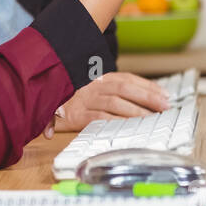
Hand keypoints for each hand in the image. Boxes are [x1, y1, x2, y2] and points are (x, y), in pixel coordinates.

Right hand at [41, 72, 167, 136]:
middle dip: (147, 97)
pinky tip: (131, 128)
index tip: (164, 94)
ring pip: (116, 104)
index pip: (128, 79)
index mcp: (99, 77)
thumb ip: (111, 90)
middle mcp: (94, 86)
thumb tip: (146, 97)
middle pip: (125, 89)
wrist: (39, 95)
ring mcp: (85, 100)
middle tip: (166, 106)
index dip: (147, 86)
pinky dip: (117, 123)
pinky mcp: (78, 115)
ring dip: (137, 111)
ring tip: (154, 118)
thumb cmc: (70, 95)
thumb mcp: (90, 87)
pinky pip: (102, 119)